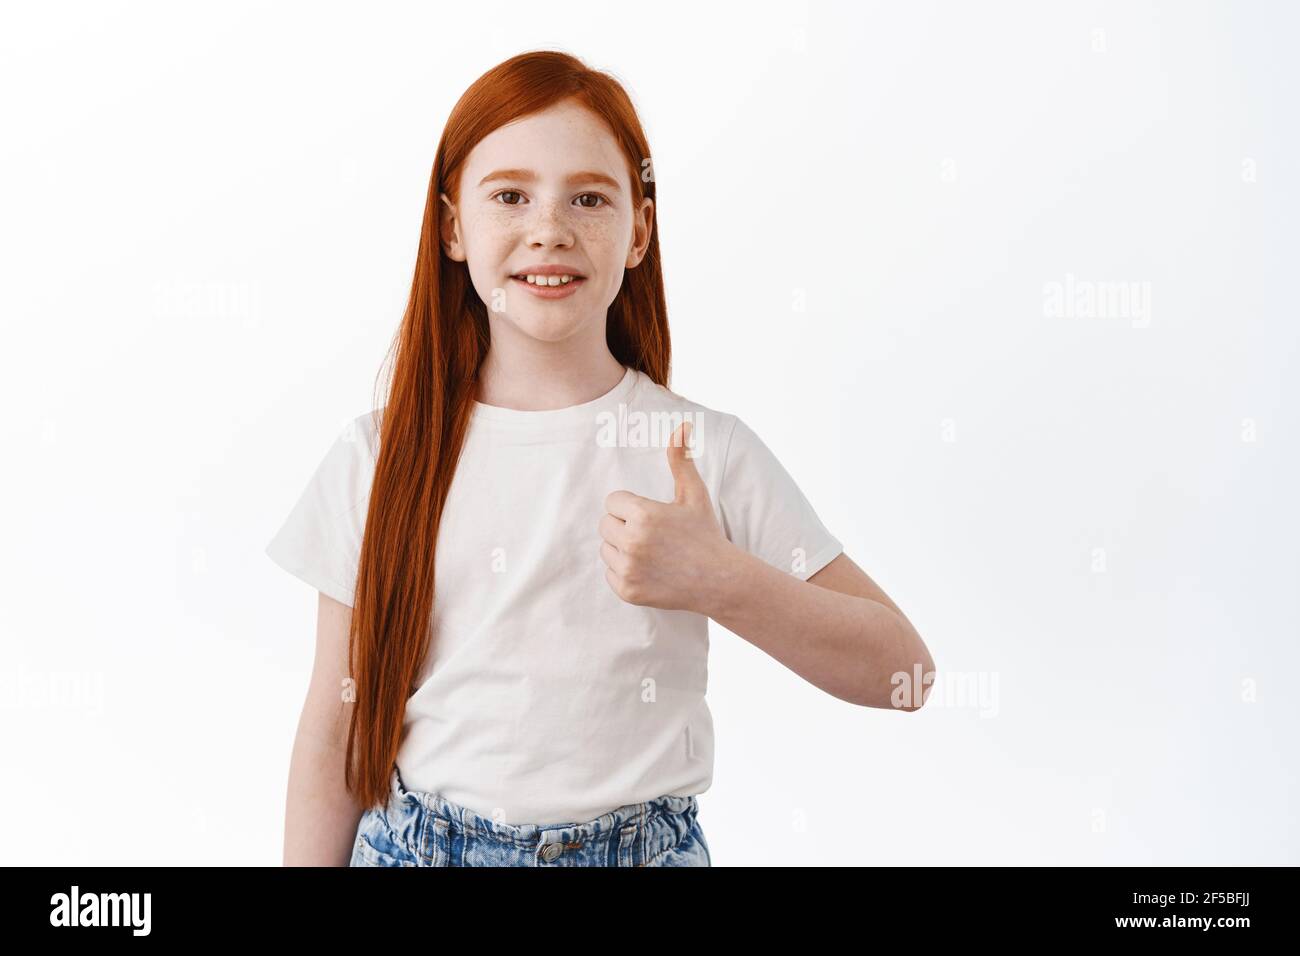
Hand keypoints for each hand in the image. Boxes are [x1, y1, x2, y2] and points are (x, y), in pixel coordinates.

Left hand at [599, 421, 735, 613]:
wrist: (719, 580)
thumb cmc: (705, 533)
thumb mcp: (694, 494)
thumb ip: (680, 459)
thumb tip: (681, 426)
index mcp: (644, 515)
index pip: (612, 502)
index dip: (631, 506)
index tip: (651, 515)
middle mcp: (632, 543)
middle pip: (605, 524)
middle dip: (623, 525)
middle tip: (651, 534)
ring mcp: (629, 569)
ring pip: (606, 549)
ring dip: (621, 548)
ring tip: (651, 551)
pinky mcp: (628, 591)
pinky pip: (609, 573)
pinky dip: (624, 571)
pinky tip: (649, 569)